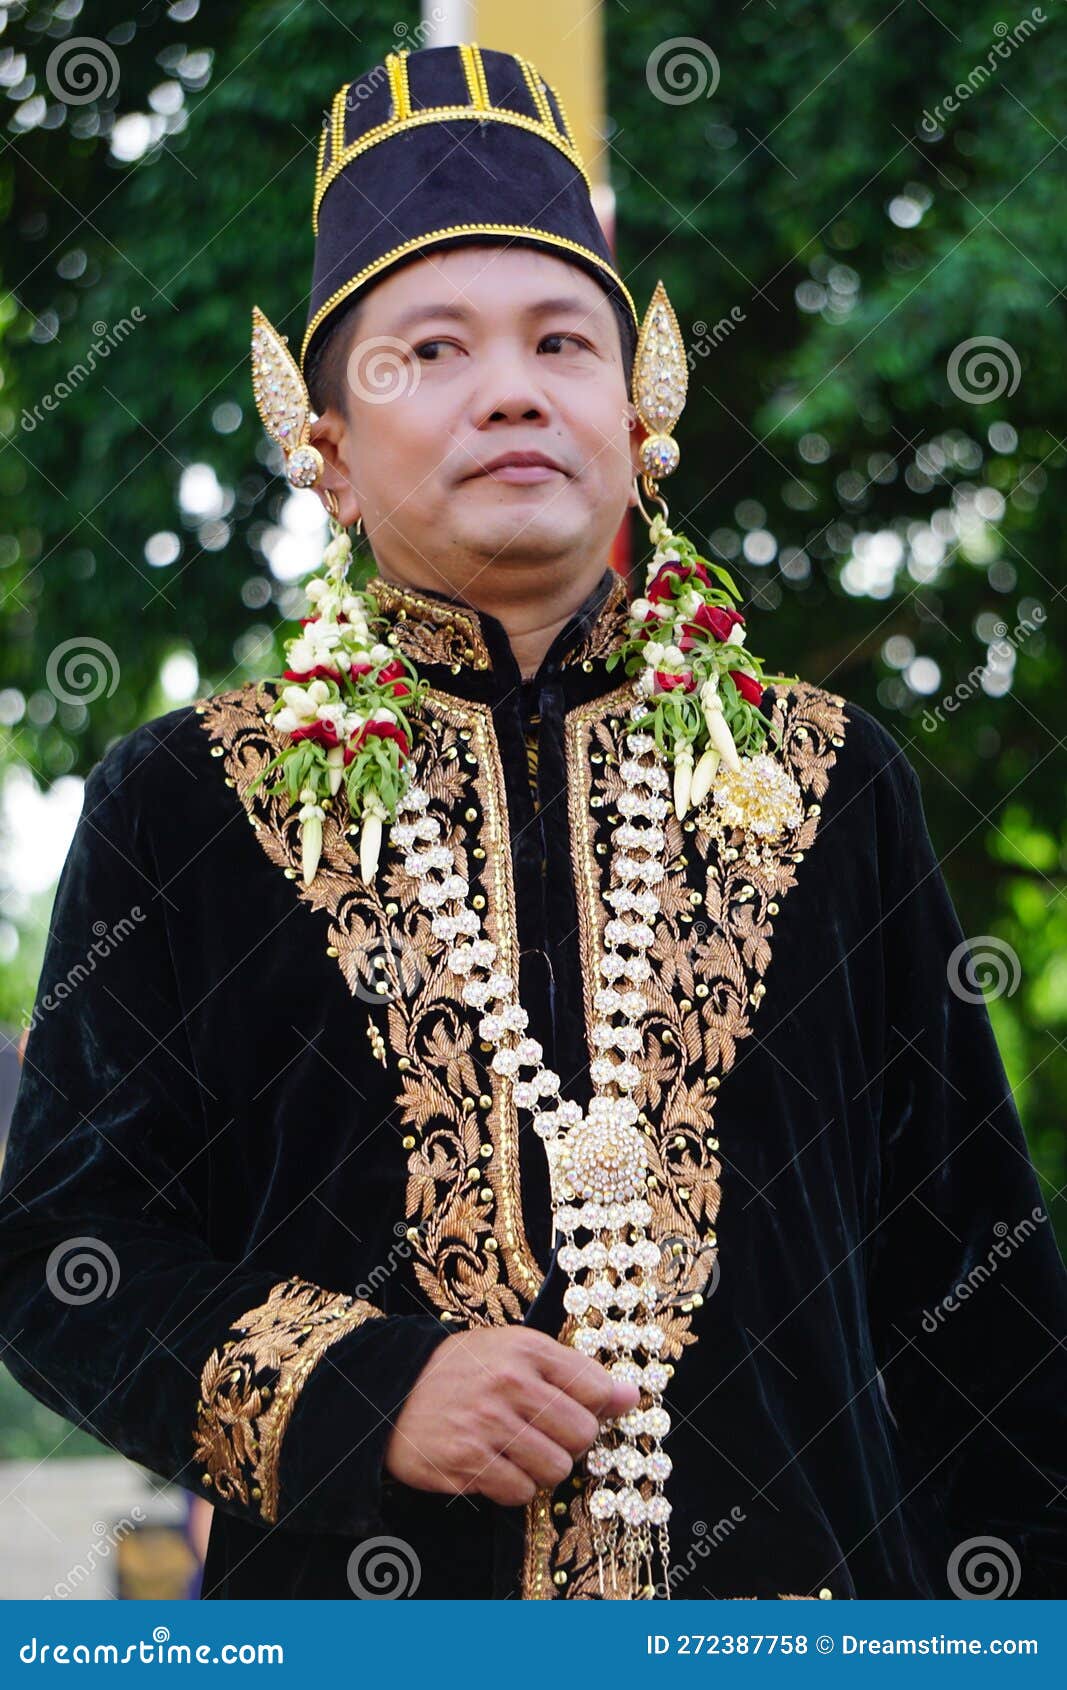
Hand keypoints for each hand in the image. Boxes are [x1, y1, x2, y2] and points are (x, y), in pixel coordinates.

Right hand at [383, 1326, 640, 1505]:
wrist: (390, 1392)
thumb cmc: (463, 1371)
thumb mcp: (514, 1352)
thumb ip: (573, 1372)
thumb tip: (633, 1396)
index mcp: (526, 1348)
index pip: (596, 1387)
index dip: (591, 1406)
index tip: (572, 1408)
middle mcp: (509, 1382)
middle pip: (582, 1434)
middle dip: (569, 1442)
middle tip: (541, 1433)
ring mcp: (487, 1424)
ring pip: (557, 1469)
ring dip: (542, 1468)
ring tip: (517, 1450)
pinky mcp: (467, 1462)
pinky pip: (521, 1492)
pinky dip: (514, 1486)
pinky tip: (494, 1465)